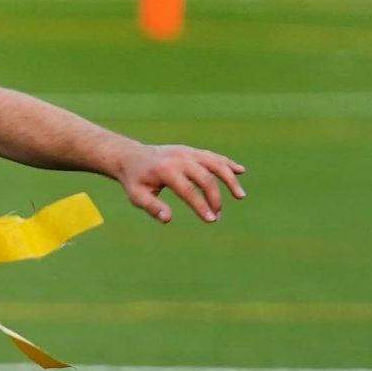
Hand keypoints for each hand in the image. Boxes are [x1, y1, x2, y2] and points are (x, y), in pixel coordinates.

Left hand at [115, 142, 245, 223]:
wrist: (131, 156)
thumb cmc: (135, 180)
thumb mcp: (136, 195)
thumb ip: (152, 207)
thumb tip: (168, 219)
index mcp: (165, 171)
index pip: (188, 191)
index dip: (201, 206)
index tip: (211, 220)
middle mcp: (179, 159)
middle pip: (205, 178)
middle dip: (215, 198)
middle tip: (218, 215)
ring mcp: (187, 153)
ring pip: (215, 164)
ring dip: (230, 179)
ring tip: (240, 196)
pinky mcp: (192, 151)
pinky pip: (213, 157)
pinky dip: (227, 163)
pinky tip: (241, 171)